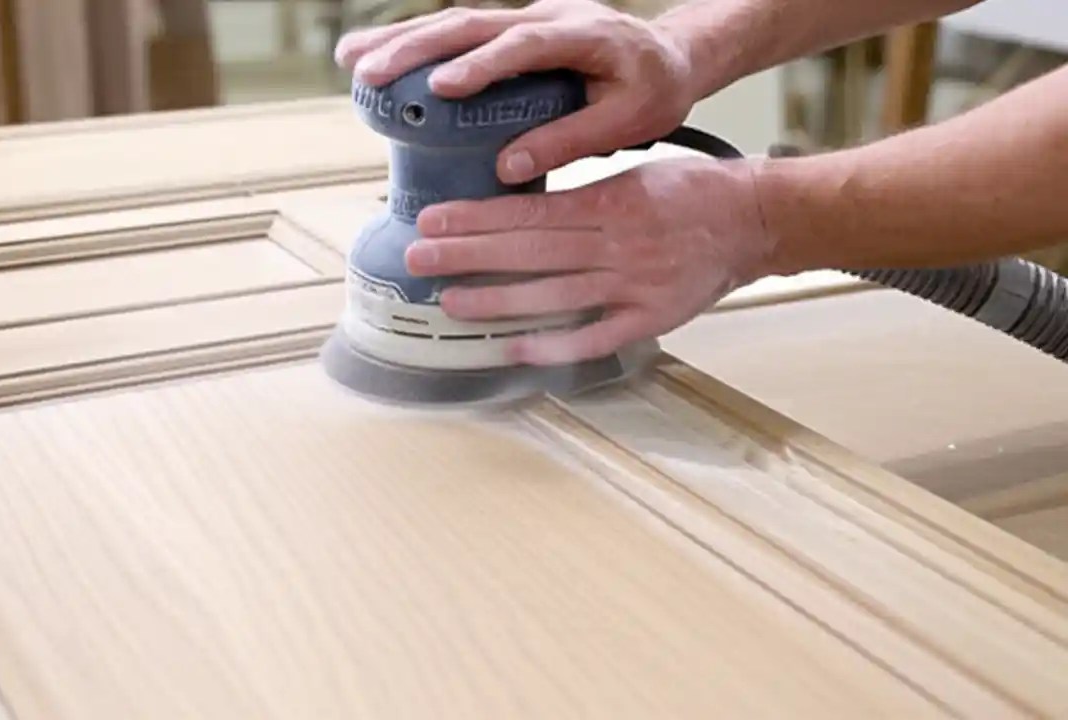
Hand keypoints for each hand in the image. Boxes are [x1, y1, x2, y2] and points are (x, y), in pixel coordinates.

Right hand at [333, 0, 698, 183]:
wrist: (671, 55)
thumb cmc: (654, 89)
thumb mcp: (627, 121)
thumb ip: (569, 141)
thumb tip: (506, 168)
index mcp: (582, 34)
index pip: (523, 44)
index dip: (481, 64)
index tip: (442, 87)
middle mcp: (546, 15)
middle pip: (471, 21)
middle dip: (414, 47)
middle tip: (368, 74)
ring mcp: (526, 17)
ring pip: (456, 21)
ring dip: (401, 40)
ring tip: (351, 60)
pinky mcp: (512, 31)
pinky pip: (459, 34)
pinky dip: (418, 45)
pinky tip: (379, 59)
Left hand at [403, 158, 776, 364]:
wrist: (754, 221)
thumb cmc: (690, 193)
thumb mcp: (632, 175)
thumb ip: (578, 194)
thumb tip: (513, 207)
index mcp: (611, 203)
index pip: (530, 214)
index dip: (477, 219)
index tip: (433, 219)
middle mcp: (619, 245)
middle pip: (531, 253)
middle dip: (469, 256)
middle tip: (419, 258)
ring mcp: (635, 287)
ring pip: (554, 296)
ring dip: (498, 301)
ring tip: (450, 302)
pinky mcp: (651, 320)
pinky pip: (596, 338)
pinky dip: (555, 346)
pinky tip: (514, 348)